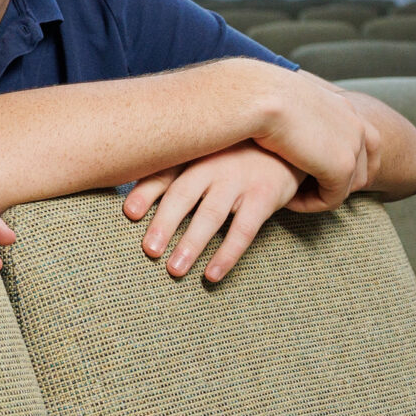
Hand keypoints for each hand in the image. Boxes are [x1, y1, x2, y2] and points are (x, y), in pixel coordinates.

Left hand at [123, 142, 299, 282]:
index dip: (145, 192)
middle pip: (183, 195)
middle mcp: (212, 163)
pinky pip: (244, 230)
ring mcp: (238, 179)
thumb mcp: (203, 153)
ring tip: (174, 269)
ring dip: (192, 243)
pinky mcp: (264, 196)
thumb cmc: (232, 153)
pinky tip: (212, 274)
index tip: (129, 213)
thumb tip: (130, 200)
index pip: (164, 172)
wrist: (285, 142)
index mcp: (193, 153)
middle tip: (150, 250)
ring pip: (210, 215)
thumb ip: (171, 169)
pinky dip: (226, 254)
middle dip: (164, 223)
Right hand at [246, 66, 378, 207]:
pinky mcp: (341, 168)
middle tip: (302, 189)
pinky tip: (287, 199)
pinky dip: (310, 204)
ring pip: (346, 186)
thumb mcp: (286, 103)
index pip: (362, 142)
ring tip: (290, 194)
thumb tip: (287, 127)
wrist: (259, 95)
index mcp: (343, 107)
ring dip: (320, 195)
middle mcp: (355, 124)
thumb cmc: (258, 96)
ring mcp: (353, 146)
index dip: (343, 163)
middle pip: (362, 167)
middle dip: (337, 183)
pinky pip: (331, 199)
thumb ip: (297, 117)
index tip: (313, 174)